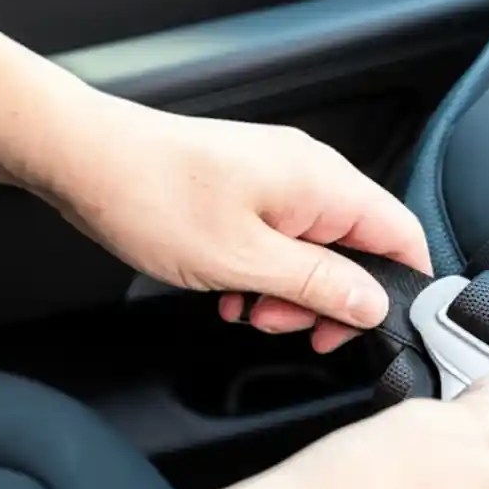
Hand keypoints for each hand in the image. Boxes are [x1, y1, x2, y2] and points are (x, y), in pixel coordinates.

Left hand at [35, 95, 431, 352]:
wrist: (86, 159)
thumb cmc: (153, 197)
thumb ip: (319, 285)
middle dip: (327, 300)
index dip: (400, 288)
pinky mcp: (248, 186)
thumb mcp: (246, 262)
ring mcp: (278, 177)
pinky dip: (263, 272)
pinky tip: (229, 290)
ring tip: (246, 308)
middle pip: (358, 250)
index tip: (373, 329)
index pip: (401, 235)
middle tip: (286, 326)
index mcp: (323, 185)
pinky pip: (281, 239)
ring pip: (315, 251)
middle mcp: (309, 174)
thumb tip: (372, 303)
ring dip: (289, 292)